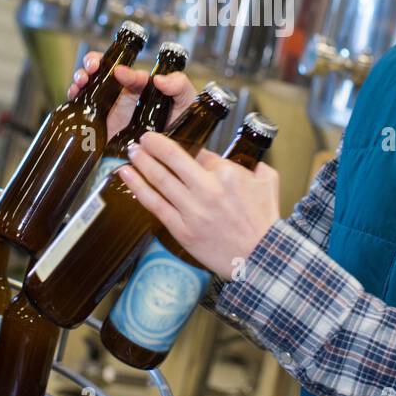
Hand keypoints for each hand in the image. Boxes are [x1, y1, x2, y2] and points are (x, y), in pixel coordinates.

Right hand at [67, 51, 196, 137]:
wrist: (168, 165)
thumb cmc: (181, 133)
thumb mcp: (186, 105)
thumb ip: (180, 86)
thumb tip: (160, 79)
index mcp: (143, 89)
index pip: (130, 73)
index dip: (124, 69)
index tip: (122, 72)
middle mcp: (124, 96)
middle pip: (103, 71)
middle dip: (94, 62)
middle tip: (92, 67)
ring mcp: (109, 110)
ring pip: (90, 86)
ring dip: (82, 76)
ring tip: (81, 80)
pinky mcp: (97, 125)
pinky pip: (82, 107)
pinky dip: (74, 96)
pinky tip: (74, 94)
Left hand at [117, 131, 280, 277]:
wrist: (261, 257)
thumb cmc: (264, 221)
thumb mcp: (267, 180)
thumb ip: (251, 163)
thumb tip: (232, 158)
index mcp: (228, 174)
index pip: (200, 153)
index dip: (187, 148)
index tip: (176, 147)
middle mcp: (207, 189)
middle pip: (172, 160)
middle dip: (153, 145)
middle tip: (143, 138)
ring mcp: (192, 211)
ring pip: (159, 180)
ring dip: (142, 162)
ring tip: (132, 152)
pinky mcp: (182, 230)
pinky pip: (155, 205)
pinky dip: (139, 188)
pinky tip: (128, 176)